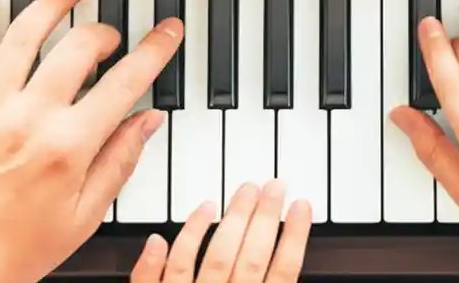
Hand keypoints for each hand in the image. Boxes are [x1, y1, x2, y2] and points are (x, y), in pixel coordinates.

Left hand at [0, 0, 183, 282]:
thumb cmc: (15, 251)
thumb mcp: (86, 214)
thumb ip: (120, 160)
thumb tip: (149, 119)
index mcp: (68, 146)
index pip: (126, 80)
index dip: (155, 48)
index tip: (167, 31)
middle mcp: (28, 119)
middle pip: (78, 48)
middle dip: (104, 31)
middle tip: (111, 35)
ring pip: (22, 35)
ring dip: (52, 2)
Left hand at [130, 180, 312, 282]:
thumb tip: (285, 269)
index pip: (282, 273)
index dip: (295, 236)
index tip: (302, 205)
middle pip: (250, 258)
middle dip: (264, 217)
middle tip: (272, 186)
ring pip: (211, 259)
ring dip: (225, 224)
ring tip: (234, 195)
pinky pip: (156, 280)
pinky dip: (156, 259)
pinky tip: (160, 236)